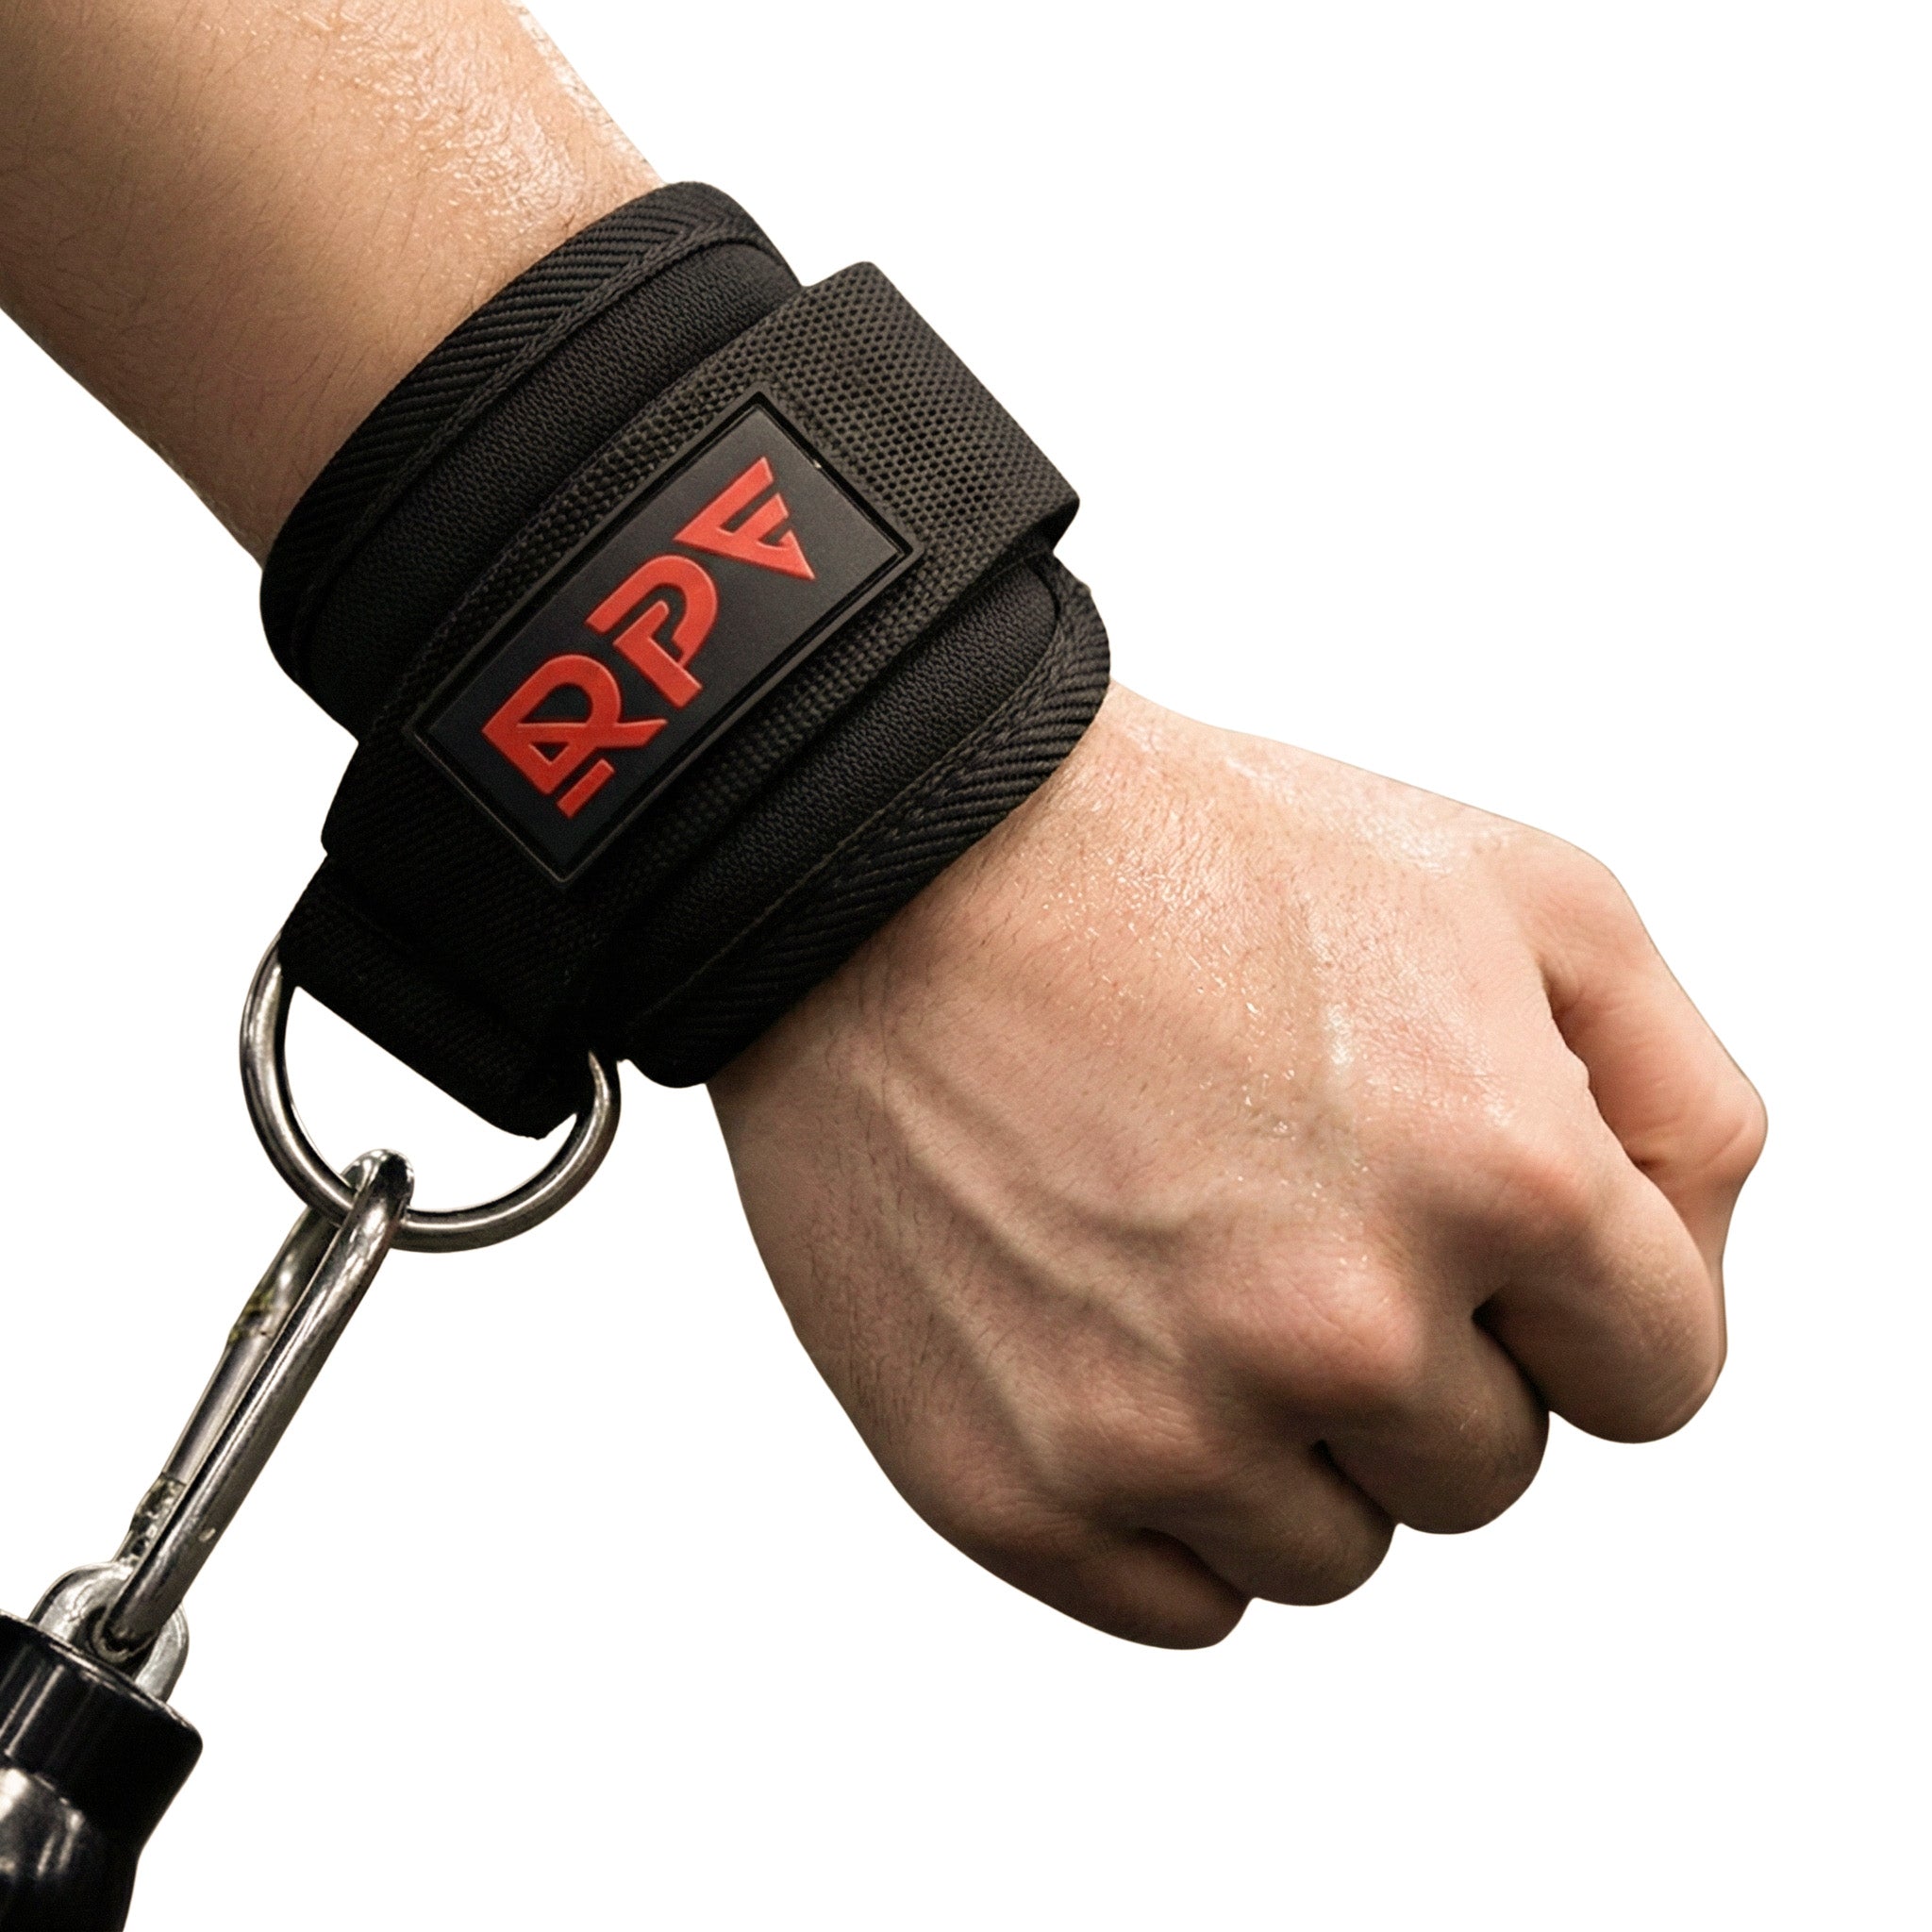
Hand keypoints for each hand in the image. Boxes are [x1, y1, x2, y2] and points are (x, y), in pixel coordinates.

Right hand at [710, 686, 1764, 1645]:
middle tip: (1293, 1205)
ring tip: (1192, 1261)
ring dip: (1296, 1439)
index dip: (1578, 1301)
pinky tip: (1119, 1346)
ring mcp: (1163, 1425)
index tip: (1477, 1233)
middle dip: (1427, 1358)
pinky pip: (1186, 1600)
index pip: (1659, 1377)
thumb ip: (1681, 1101)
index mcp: (1502, 1175)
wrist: (894, 862)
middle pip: (1485, 1470)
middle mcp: (1340, 1325)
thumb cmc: (1192, 860)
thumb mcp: (1520, 891)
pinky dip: (1174, 1505)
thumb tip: (1679, 1273)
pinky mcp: (1015, 1490)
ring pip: (1334, 1549)